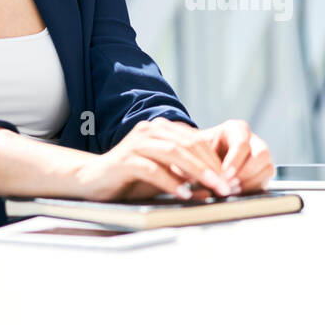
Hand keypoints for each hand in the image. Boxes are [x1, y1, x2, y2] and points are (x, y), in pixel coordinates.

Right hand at [78, 117, 237, 200]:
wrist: (93, 180)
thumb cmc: (131, 179)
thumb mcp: (164, 177)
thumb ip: (186, 178)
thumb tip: (215, 189)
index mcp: (162, 129)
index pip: (197, 141)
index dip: (217, 161)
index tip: (232, 181)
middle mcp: (151, 130)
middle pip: (189, 145)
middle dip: (211, 167)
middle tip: (227, 187)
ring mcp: (137, 143)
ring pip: (174, 153)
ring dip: (196, 172)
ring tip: (213, 188)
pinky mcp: (125, 159)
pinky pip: (153, 169)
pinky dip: (170, 182)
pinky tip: (183, 195)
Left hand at [200, 119, 273, 193]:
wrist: (204, 159)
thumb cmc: (201, 153)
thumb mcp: (198, 151)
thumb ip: (203, 161)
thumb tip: (209, 178)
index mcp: (236, 129)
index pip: (242, 143)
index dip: (234, 161)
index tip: (223, 176)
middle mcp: (253, 140)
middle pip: (261, 154)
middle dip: (245, 173)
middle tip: (229, 186)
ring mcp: (261, 155)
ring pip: (267, 168)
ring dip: (250, 183)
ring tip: (232, 191)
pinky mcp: (264, 171)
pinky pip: (266, 180)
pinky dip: (253, 189)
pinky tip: (238, 193)